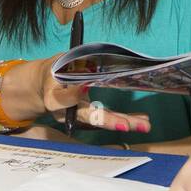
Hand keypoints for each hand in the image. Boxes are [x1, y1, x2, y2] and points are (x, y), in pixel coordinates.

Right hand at [14, 56, 150, 135]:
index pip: (62, 99)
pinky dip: (126, 119)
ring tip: (144, 125)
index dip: (73, 94)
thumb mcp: (58, 64)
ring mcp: (79, 115)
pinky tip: (143, 119)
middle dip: (107, 121)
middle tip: (125, 126)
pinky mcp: (90, 115)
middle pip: (87, 116)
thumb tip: (91, 68)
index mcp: (52, 97)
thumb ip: (73, 66)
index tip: (85, 87)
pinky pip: (108, 117)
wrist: (46, 85)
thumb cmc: (54, 71)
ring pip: (102, 120)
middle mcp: (66, 111)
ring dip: (124, 122)